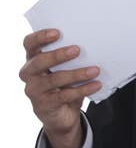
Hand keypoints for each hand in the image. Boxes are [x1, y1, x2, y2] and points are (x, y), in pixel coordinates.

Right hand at [20, 29, 100, 147]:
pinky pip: (64, 95)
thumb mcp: (64, 68)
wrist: (61, 115)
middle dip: (58, 55)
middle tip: (77, 50)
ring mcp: (34, 90)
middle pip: (39, 61)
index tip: (57, 32)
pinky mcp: (43, 105)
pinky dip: (83, 89)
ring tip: (95, 70)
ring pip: (54, 79)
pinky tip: (96, 84)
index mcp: (32, 58)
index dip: (40, 37)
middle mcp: (29, 73)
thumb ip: (70, 56)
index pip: (29, 44)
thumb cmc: (63, 84)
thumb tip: (92, 42)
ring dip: (77, 74)